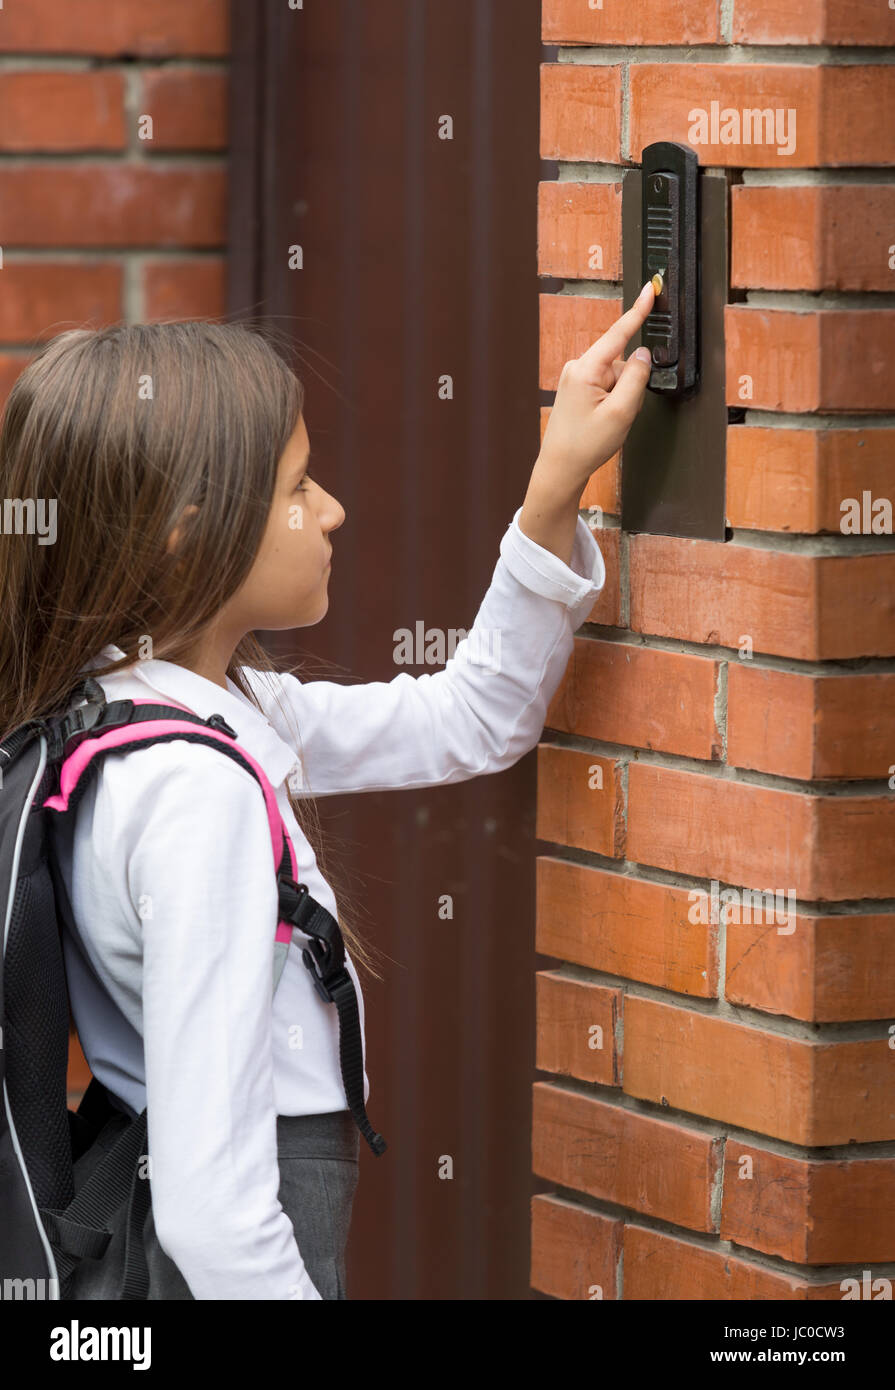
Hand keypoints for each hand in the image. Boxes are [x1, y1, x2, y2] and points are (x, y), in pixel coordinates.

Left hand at [538, 280, 656, 489]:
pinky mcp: (577, 388)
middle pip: (622, 364)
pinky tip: (602, 421)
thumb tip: (644, 355)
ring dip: (622, 398)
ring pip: (617, 378)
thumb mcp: (621, 413)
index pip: (618, 333)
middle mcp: (578, 367)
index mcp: (586, 369)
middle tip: (620, 415)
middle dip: (630, 387)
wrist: (560, 468)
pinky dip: (613, 402)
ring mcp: (576, 378)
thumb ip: (636, 379)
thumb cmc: (585, 445)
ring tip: (607, 422)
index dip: (638, 311)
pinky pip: (607, 387)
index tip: (650, 289)